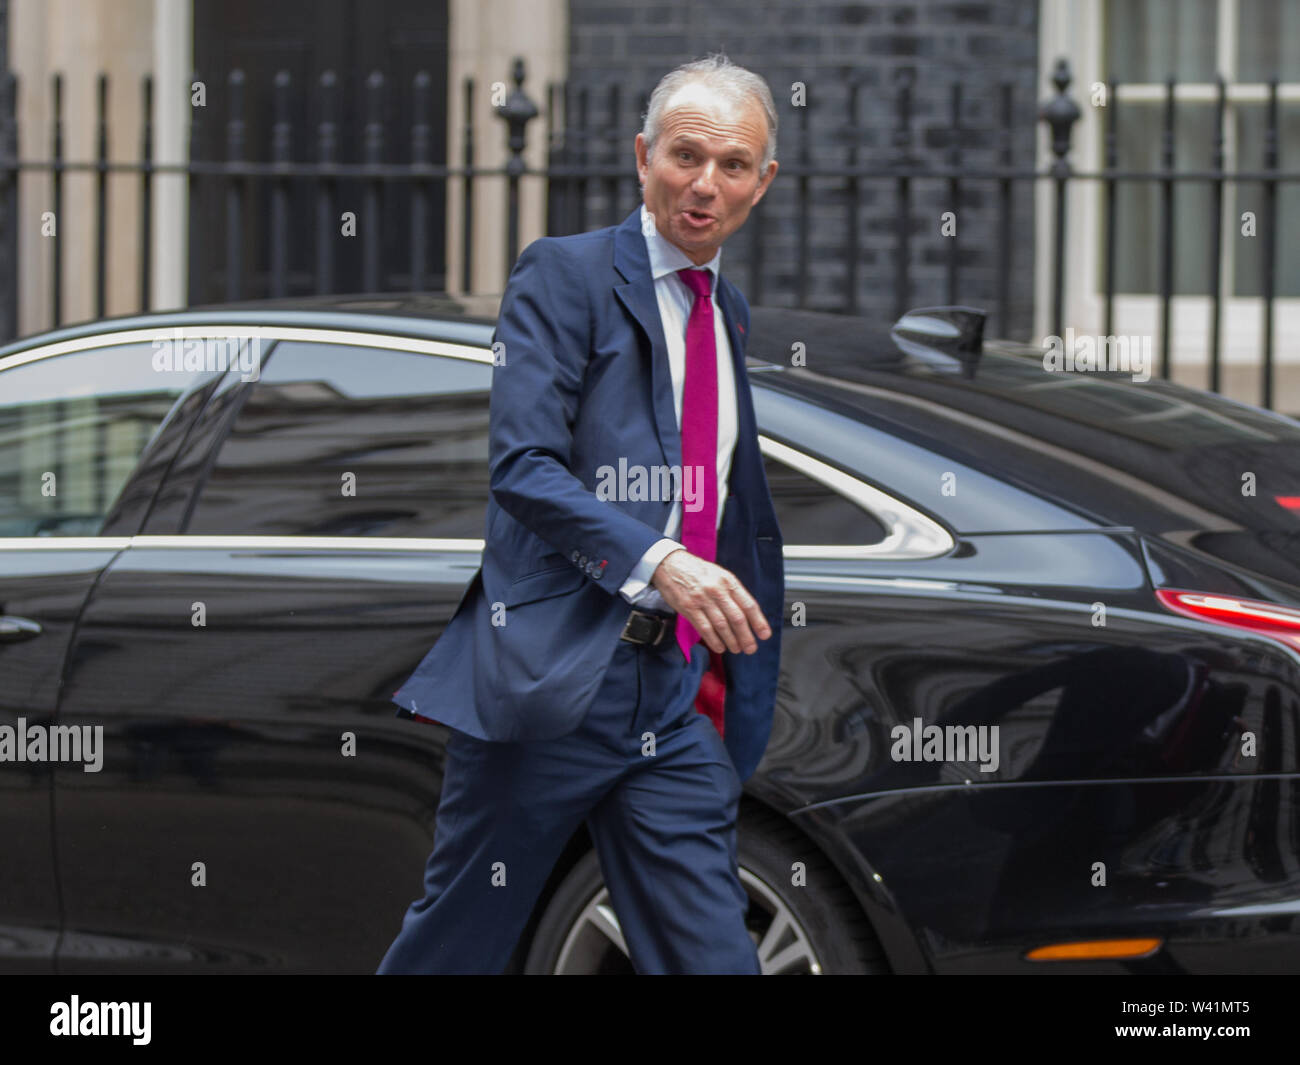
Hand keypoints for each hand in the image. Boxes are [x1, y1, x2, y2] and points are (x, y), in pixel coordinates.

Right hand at [649, 548, 771, 654]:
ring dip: (731, 641)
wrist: (670, 564)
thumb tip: (747, 613)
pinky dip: (714, 640)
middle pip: (737, 618)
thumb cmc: (697, 571)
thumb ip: (732, 592)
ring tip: (736, 649)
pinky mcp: (688, 608)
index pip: (748, 604)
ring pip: (722, 625)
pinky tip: (720, 647)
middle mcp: (717, 590)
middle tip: (751, 648)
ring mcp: (702, 599)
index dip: (758, 622)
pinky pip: (704, 628)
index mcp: (728, 581)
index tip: (764, 635)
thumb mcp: (719, 574)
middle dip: (746, 636)